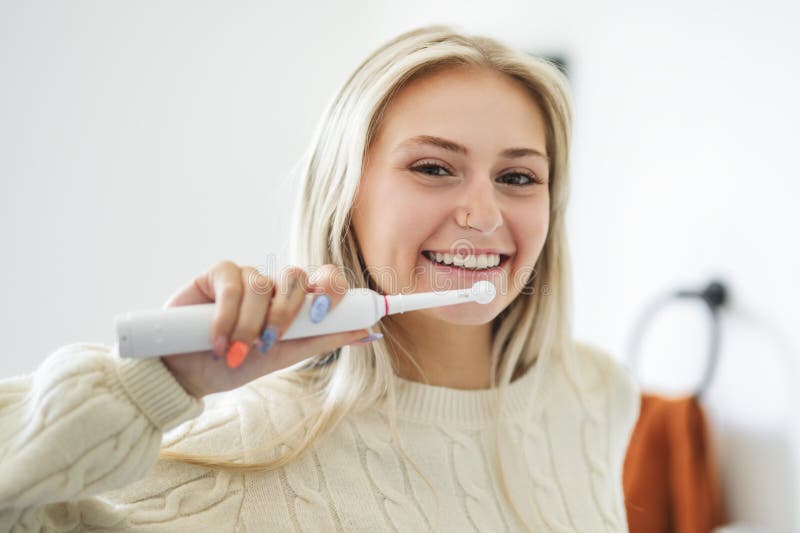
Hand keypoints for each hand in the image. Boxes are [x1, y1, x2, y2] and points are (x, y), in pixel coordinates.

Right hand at [159, 261, 371, 397]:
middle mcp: (274, 287)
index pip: (326, 281)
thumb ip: (322, 341)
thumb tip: (369, 334)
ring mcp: (246, 277)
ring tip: (233, 352)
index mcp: (296, 304)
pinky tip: (216, 342)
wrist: (188, 374)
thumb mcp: (282, 357)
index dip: (332, 290)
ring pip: (263, 287)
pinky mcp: (218, 274)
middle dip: (285, 314)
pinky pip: (233, 285)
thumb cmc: (236, 365)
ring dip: (249, 326)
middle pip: (297, 277)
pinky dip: (226, 317)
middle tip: (268, 343)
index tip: (323, 314)